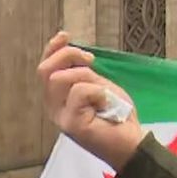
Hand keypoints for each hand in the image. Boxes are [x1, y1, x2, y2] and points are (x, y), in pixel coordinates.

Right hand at [38, 32, 145, 171]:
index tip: (65, 35)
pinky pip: (78, 91)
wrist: (131, 143)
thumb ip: (82, 72)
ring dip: (86, 77)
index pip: (45, 68)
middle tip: (91, 60)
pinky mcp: (70, 124)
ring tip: (102, 92)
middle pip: (45, 70)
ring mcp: (60, 117)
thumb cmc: (117, 115)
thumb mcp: (98, 84)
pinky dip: (97, 91)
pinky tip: (105, 104)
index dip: (52, 48)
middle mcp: (54, 108)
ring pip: (60, 79)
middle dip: (68, 56)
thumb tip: (72, 53)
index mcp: (58, 99)